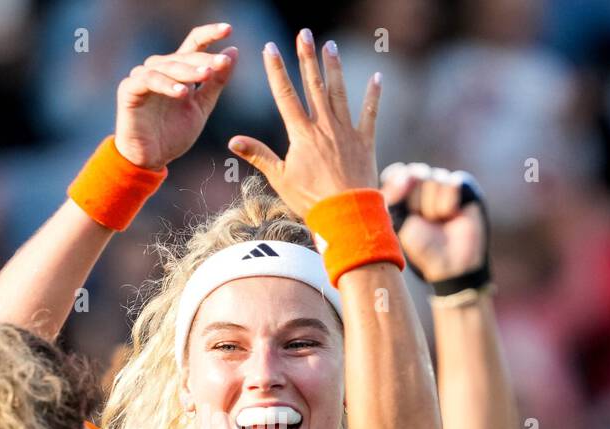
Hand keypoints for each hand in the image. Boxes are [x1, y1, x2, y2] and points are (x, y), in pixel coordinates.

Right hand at [115, 23, 237, 169]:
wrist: (151, 159)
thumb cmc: (174, 134)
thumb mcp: (201, 107)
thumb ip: (216, 82)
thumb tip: (233, 52)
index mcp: (178, 71)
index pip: (194, 44)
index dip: (210, 34)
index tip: (228, 30)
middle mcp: (160, 69)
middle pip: (183, 56)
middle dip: (204, 59)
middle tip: (222, 63)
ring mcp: (143, 77)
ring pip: (167, 66)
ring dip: (188, 70)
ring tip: (206, 75)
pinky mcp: (129, 90)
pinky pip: (148, 81)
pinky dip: (166, 85)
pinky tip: (182, 92)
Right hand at [228, 30, 379, 218]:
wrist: (346, 214)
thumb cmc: (310, 200)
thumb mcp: (280, 178)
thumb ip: (259, 155)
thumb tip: (233, 141)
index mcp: (301, 133)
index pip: (285, 94)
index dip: (276, 69)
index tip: (270, 47)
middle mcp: (324, 126)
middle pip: (313, 85)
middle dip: (307, 57)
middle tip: (305, 34)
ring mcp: (346, 131)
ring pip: (339, 92)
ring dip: (334, 68)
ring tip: (331, 46)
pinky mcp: (365, 141)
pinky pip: (370, 113)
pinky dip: (373, 95)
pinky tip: (377, 78)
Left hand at [380, 163, 486, 282]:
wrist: (450, 263)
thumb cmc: (422, 247)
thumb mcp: (399, 224)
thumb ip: (394, 196)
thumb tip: (404, 174)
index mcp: (404, 194)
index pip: (396, 173)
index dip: (397, 182)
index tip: (398, 199)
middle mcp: (424, 187)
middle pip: (415, 172)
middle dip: (416, 200)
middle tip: (423, 219)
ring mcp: (445, 187)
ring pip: (434, 178)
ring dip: (433, 206)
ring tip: (439, 221)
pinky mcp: (466, 189)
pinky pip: (453, 183)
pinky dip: (449, 203)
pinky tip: (452, 215)